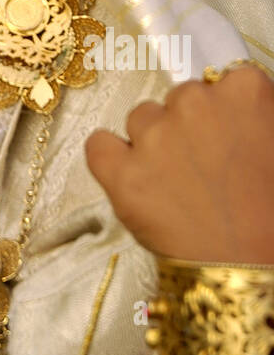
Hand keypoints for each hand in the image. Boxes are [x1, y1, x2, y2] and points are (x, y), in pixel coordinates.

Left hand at [85, 63, 273, 263]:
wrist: (253, 273)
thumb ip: (256, 116)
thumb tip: (239, 116)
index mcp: (244, 91)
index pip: (224, 81)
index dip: (225, 113)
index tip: (230, 138)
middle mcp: (194, 103)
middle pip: (180, 98)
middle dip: (189, 127)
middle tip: (206, 168)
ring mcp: (154, 136)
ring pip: (140, 119)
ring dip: (153, 143)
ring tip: (178, 185)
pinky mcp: (121, 172)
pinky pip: (99, 145)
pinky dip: (110, 159)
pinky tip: (131, 178)